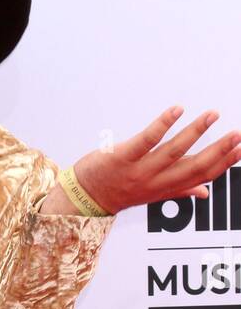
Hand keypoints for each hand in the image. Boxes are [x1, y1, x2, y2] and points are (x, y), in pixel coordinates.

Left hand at [72, 107, 240, 214]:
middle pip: (193, 167)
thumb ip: (180, 191)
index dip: (223, 163)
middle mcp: (155, 182)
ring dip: (195, 132)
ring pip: (172, 152)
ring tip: (213, 114)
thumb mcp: (151, 194)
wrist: (83, 198)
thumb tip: (205, 192)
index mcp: (166, 189)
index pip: (201, 176)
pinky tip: (177, 109)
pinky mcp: (121, 157)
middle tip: (237, 134)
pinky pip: (145, 140)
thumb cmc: (118, 191)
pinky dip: (162, 124)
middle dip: (218, 150)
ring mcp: (138, 171)